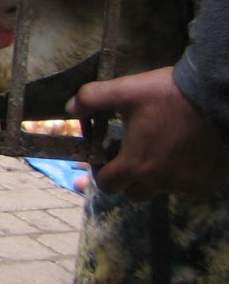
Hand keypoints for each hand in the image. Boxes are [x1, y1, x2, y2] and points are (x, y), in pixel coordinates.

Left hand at [66, 67, 228, 200]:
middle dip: (127, 179)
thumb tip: (70, 108)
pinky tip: (182, 156)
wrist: (219, 98)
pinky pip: (187, 188)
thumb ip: (92, 98)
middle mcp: (159, 181)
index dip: (101, 173)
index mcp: (135, 164)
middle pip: (133, 194)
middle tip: (132, 156)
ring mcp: (186, 184)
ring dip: (154, 179)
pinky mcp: (207, 182)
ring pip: (161, 191)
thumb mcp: (125, 90)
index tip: (107, 158)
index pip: (106, 185)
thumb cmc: (170, 94)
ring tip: (158, 153)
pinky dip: (181, 177)